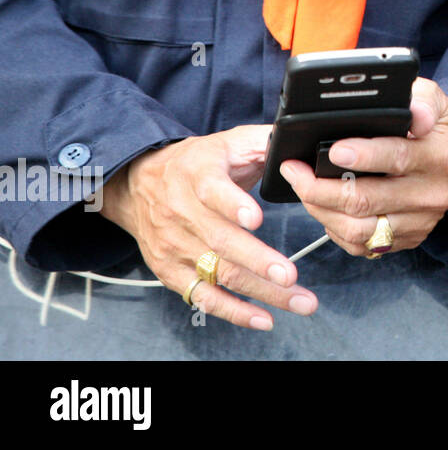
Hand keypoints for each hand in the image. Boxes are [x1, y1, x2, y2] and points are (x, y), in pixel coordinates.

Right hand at [98, 124, 317, 329]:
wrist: (138, 184)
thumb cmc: (197, 163)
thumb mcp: (226, 141)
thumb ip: (262, 140)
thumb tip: (296, 139)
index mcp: (197, 175)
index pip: (211, 190)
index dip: (232, 204)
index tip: (256, 218)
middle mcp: (182, 213)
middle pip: (220, 241)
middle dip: (259, 261)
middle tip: (292, 276)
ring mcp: (175, 246)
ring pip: (219, 273)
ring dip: (261, 291)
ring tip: (299, 301)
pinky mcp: (171, 271)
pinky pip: (203, 297)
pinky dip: (233, 311)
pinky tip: (263, 319)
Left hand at [280, 78, 447, 256]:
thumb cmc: (433, 126)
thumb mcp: (434, 101)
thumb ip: (423, 101)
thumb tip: (415, 113)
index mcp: (439, 155)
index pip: (398, 158)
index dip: (364, 156)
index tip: (334, 151)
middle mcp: (431, 193)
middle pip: (367, 200)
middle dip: (321, 188)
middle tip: (295, 170)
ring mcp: (419, 221)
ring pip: (358, 229)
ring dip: (321, 210)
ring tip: (302, 188)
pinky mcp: (406, 239)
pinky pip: (361, 245)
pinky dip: (334, 228)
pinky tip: (324, 208)